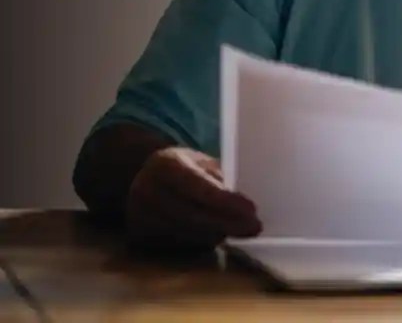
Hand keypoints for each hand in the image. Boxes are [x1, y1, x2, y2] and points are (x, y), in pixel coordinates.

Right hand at [126, 147, 261, 249]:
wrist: (138, 179)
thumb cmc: (182, 168)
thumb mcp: (200, 163)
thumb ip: (219, 180)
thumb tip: (246, 205)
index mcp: (165, 165)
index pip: (199, 187)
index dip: (227, 201)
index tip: (252, 209)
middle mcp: (147, 190)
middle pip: (193, 215)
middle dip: (228, 223)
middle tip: (255, 227)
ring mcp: (140, 216)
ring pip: (187, 234)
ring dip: (217, 234)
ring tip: (240, 229)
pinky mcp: (140, 237)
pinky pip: (178, 245)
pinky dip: (202, 242)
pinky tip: (217, 234)